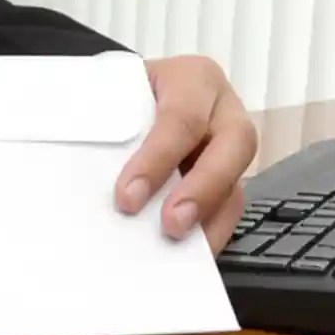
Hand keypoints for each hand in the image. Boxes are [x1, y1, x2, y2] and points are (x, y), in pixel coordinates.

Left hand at [115, 56, 257, 253]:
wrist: (128, 93)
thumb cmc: (120, 95)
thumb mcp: (112, 96)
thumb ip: (107, 130)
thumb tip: (96, 187)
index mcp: (191, 79)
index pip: (180, 118)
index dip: (157, 160)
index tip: (127, 198)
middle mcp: (221, 109)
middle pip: (234, 145)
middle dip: (202, 190)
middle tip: (172, 226)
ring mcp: (229, 146)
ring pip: (238, 181)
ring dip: (210, 220)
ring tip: (180, 251)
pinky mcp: (228, 178)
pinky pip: (229, 207)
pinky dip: (209, 232)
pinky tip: (185, 255)